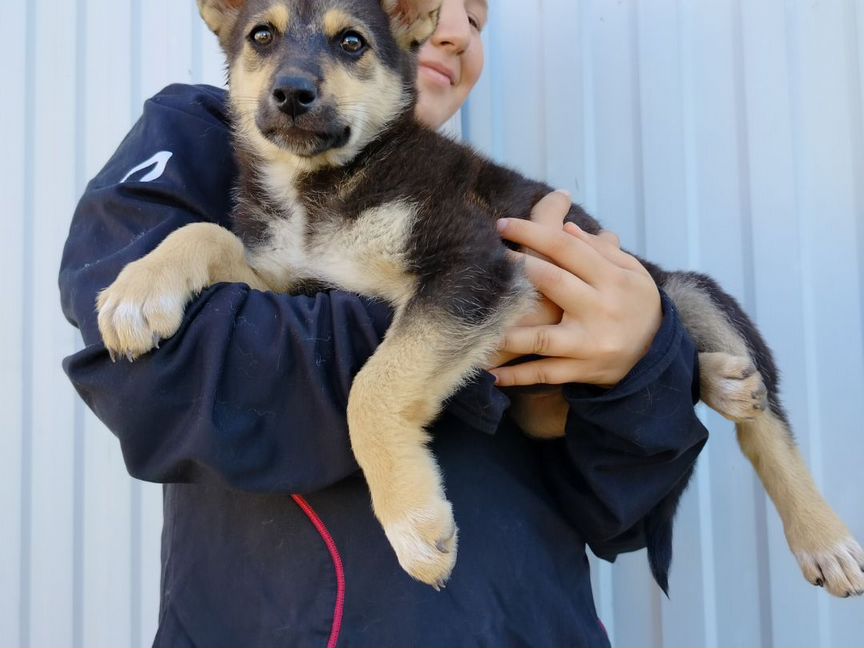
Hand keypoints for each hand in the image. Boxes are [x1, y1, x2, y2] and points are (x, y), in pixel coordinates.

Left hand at [490, 192, 661, 387]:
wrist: (657, 354)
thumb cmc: (635, 303)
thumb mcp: (630, 271)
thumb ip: (598, 250)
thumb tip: (565, 229)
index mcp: (612, 279)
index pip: (567, 249)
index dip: (533, 232)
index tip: (503, 223)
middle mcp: (600, 310)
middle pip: (553, 282)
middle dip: (518, 268)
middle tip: (488, 256)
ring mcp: (589, 343)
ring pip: (543, 338)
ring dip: (510, 335)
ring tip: (481, 326)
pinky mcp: (582, 369)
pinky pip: (545, 374)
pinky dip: (518, 376)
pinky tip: (491, 373)